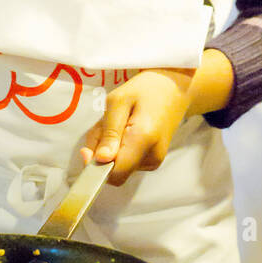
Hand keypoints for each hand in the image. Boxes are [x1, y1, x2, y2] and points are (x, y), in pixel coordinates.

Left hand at [79, 69, 193, 186]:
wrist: (174, 88)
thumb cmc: (146, 89)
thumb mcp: (118, 101)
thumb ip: (109, 132)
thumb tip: (100, 160)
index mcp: (143, 140)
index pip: (115, 174)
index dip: (96, 166)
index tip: (87, 148)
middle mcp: (152, 157)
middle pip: (113, 170)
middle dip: (101, 152)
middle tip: (105, 125)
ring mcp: (154, 161)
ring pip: (117, 166)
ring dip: (108, 148)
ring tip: (118, 122)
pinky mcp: (153, 160)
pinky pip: (126, 161)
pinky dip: (118, 148)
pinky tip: (125, 129)